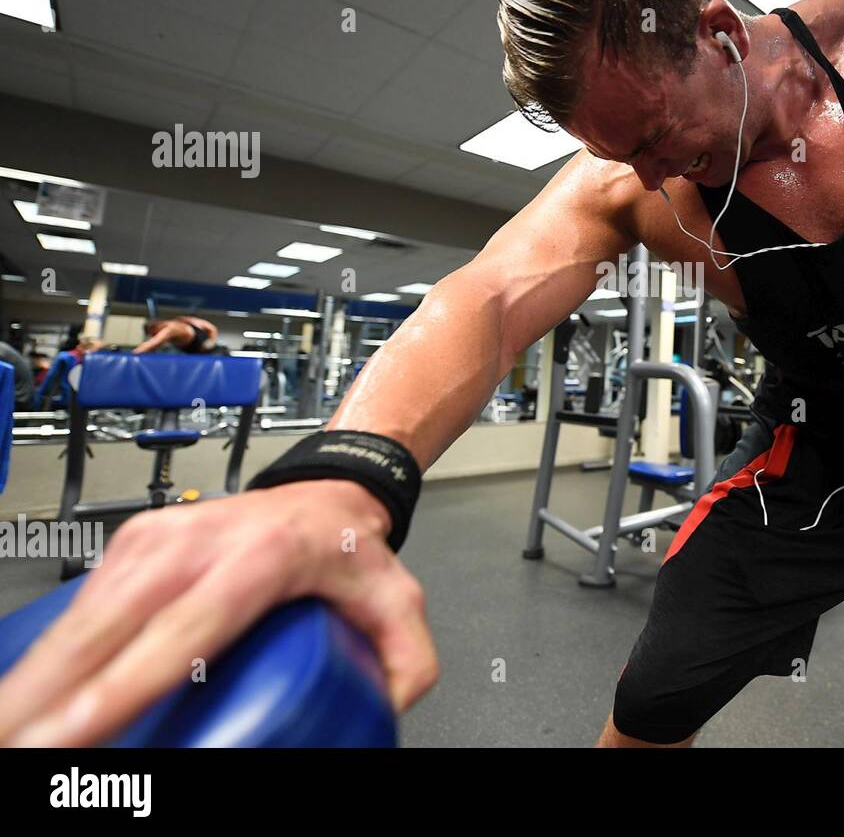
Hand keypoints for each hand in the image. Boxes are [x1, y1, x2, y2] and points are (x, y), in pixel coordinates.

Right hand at [0, 481, 438, 746]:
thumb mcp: (398, 602)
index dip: (121, 688)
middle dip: (50, 698)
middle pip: (107, 629)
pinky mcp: (134, 539)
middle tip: (26, 751)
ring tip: (13, 733)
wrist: (327, 491)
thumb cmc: (348, 548)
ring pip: (80, 617)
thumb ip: (406, 661)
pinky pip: (80, 605)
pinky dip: (47, 657)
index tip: (74, 735)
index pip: (180, 633)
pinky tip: (29, 698)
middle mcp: (200, 541)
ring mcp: (160, 536)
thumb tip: (387, 709)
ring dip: (35, 682)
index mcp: (262, 559)